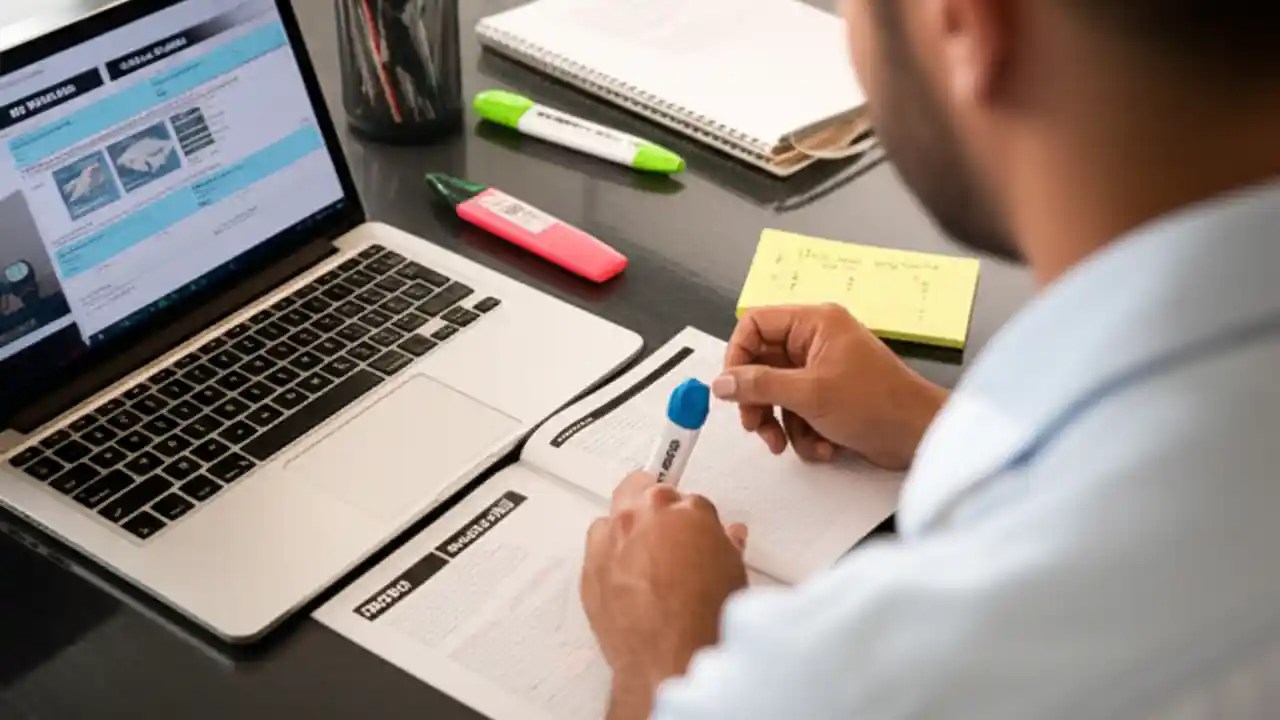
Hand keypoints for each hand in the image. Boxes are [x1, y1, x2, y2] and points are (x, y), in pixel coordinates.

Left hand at [581, 472, 748, 719]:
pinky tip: (627, 581)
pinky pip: (595, 551)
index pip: (687, 498)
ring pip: (613, 517)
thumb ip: (724, 544)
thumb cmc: (702, 619)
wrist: (670, 659)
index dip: (692, 518)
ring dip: (626, 530)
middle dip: (654, 502)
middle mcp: (642, 517)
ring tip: (644, 558)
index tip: (692, 527)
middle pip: (642, 487)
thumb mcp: (733, 573)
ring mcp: (611, 541)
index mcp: (683, 510)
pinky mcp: (589, 569)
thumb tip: (724, 540)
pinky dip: (608, 559)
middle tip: (667, 528)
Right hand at [715, 304, 947, 469]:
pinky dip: (802, 432)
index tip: (730, 388)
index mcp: (814, 323)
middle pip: (761, 364)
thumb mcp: (809, 394)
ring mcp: (822, 369)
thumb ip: (759, 386)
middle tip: (756, 427)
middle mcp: (815, 340)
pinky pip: (797, 411)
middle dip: (758, 401)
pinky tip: (822, 447)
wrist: (919, 436)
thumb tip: (719, 383)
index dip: (736, 356)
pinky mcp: (830, 396)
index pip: (755, 325)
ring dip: (779, 423)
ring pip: (776, 393)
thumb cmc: (874, 404)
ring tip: (786, 445)